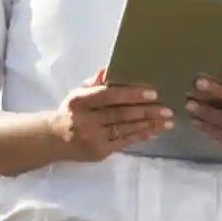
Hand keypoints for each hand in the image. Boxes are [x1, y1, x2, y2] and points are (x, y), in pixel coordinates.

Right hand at [48, 69, 173, 161]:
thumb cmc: (71, 111)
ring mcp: (93, 138)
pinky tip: (155, 131)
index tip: (152, 92)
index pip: (108, 96)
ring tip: (167, 121)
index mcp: (80, 101)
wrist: (54, 139)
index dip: (131, 94)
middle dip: (147, 111)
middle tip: (167, 109)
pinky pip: (125, 142)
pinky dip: (141, 135)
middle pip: (121, 114)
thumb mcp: (78, 93)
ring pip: (126, 129)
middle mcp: (86, 120)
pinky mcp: (100, 152)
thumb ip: (95, 82)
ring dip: (149, 125)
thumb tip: (110, 68)